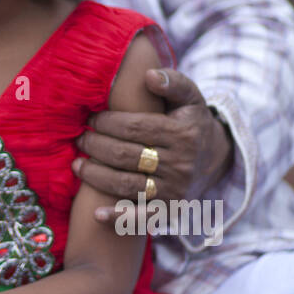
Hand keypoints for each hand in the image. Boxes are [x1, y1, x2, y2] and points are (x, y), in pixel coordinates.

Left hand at [73, 68, 234, 223]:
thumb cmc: (192, 121)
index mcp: (183, 133)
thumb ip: (172, 82)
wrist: (217, 158)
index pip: (134, 127)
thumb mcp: (190, 98)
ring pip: (126, 183)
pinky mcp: (170, 209)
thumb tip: (148, 75)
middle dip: (96, 146)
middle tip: (80, 139)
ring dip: (96, 175)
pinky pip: (142, 218)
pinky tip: (97, 215)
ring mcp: (175, 189)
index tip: (91, 119)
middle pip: (125, 155)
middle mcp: (180, 164)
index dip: (107, 123)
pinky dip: (119, 217)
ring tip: (77, 164)